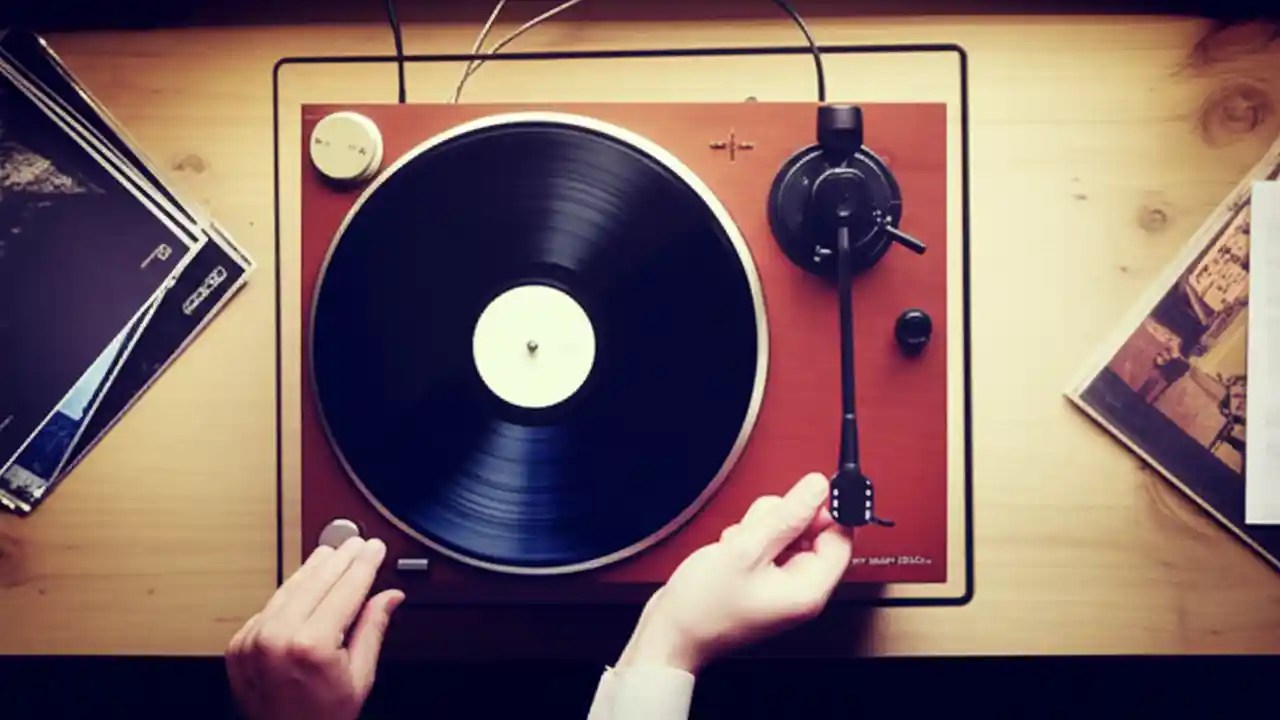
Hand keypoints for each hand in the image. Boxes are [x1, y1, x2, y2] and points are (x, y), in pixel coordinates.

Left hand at [226, 537, 404, 719]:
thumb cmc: (321, 719)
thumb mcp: (359, 677)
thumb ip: (372, 629)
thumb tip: (390, 597)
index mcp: (311, 646)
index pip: (346, 590)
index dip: (364, 565)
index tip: (375, 549)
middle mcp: (277, 638)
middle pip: (316, 581)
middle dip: (340, 559)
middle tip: (358, 543)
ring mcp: (253, 640)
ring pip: (288, 588)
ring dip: (313, 568)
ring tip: (332, 553)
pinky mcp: (240, 644)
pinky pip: (269, 606)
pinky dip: (290, 591)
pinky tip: (305, 582)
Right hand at [616, 473, 851, 672]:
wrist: (670, 632)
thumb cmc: (704, 607)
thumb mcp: (746, 550)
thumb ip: (787, 516)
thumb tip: (817, 488)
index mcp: (809, 589)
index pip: (841, 539)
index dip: (826, 510)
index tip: (807, 492)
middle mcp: (800, 590)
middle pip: (812, 533)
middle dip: (782, 520)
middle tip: (757, 528)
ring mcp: (780, 585)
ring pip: (786, 534)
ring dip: (760, 529)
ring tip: (738, 545)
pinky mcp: (762, 580)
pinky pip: (767, 546)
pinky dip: (749, 540)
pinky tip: (731, 552)